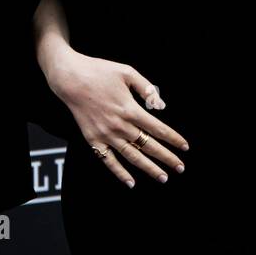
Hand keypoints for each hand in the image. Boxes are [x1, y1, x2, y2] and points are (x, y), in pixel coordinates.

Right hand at [46, 49, 189, 186]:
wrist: (70, 79)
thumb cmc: (100, 72)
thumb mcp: (127, 72)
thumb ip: (147, 88)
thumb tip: (161, 106)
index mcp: (130, 109)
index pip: (158, 129)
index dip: (173, 139)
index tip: (185, 147)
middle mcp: (120, 125)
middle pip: (148, 145)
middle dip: (167, 158)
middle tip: (180, 168)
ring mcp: (106, 135)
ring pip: (132, 156)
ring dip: (149, 168)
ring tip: (163, 177)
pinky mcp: (93, 140)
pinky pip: (108, 161)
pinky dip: (120, 173)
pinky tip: (131, 182)